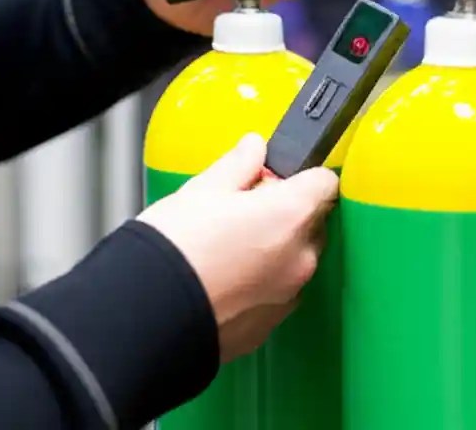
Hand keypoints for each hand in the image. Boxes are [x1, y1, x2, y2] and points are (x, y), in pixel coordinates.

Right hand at [136, 133, 338, 361]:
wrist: (151, 310)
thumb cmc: (176, 249)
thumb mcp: (202, 189)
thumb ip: (239, 165)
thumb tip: (254, 149)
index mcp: (291, 214)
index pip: (324, 181)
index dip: (297, 175)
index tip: (271, 178)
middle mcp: (301, 257)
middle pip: (311, 223)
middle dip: (284, 215)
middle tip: (238, 213)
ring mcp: (288, 295)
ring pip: (293, 261)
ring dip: (272, 252)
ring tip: (224, 250)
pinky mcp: (270, 325)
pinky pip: (274, 294)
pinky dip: (257, 284)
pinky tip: (222, 279)